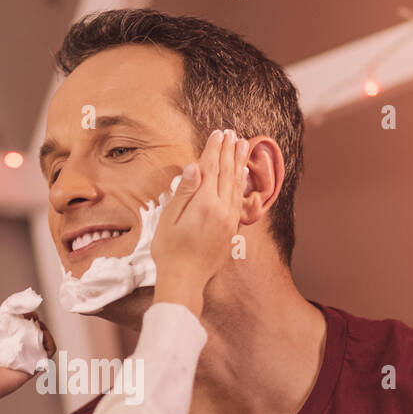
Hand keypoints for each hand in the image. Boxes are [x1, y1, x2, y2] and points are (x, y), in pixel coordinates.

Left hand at [0, 308, 55, 413]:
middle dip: (34, 320)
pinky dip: (50, 343)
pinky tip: (43, 335)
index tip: (24, 308)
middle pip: (31, 330)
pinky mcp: (32, 367)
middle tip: (32, 316)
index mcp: (1, 339)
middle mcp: (13, 348)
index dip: (23, 313)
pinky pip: (47, 353)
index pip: (17, 323)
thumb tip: (4, 311)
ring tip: (38, 325)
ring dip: (43, 329)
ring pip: (42, 340)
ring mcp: (24, 357)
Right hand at [150, 128, 248, 317]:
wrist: (185, 280)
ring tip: (242, 146)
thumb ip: (183, 192)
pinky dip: (241, 183)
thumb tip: (193, 167)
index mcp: (204, 204)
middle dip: (229, 152)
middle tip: (232, 134)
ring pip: (236, 185)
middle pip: (227, 174)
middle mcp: (221, 209)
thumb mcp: (169, 220)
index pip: (210, 169)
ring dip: (238, 164)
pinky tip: (242, 175)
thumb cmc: (170, 251)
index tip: (217, 134)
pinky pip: (239, 199)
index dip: (213, 150)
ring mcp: (229, 220)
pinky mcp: (232, 229)